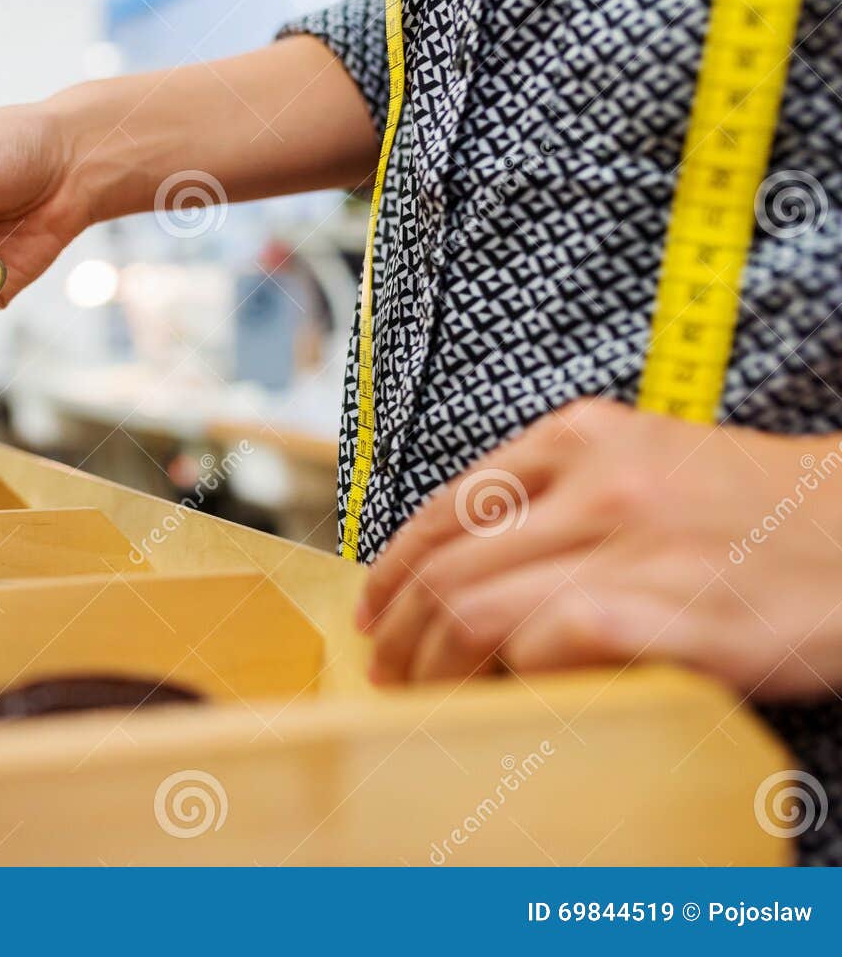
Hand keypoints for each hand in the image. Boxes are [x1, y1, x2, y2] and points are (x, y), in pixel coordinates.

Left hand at [357, 397, 841, 700]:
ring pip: (472, 610)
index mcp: (581, 436)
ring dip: (433, 666)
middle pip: (446, 566)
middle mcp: (594, 481)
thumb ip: (564, 496)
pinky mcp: (658, 609)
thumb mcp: (651, 465)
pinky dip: (513, 683)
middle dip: (399, 629)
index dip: (393, 569)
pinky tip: (511, 701)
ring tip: (425, 696)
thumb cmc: (763, 514)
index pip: (446, 506)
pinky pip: (540, 651)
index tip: (374, 609)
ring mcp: (625, 544)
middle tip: (388, 669)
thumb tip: (470, 567)